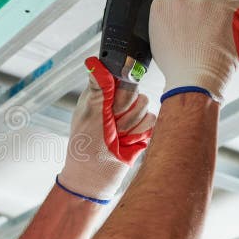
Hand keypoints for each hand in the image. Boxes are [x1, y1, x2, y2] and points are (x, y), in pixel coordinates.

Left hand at [58, 57, 155, 201]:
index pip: (120, 75)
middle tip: (110, 125)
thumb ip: (98, 88)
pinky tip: (127, 142)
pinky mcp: (142, 128)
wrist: (96, 176)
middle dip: (124, 110)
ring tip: (116, 136)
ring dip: (131, 125)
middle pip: (135, 90)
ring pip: (145, 105)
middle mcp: (115, 101)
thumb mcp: (90, 115)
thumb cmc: (85, 147)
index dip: (119, 90)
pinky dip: (140, 133)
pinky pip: (152, 120)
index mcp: (99, 93)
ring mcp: (130, 114)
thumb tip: (93, 61)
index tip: (111, 104)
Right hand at [149, 0, 238, 101]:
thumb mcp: (158, 36)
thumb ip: (167, 15)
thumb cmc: (177, 65)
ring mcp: (206, 0)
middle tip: (208, 26)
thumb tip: (180, 11)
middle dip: (207, 3)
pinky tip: (229, 35)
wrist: (193, 78)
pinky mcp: (227, 6)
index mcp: (162, 3)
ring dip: (223, 11)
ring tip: (217, 35)